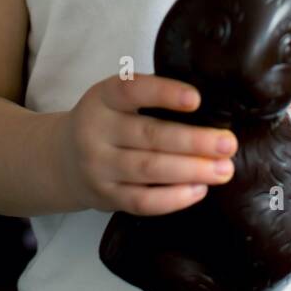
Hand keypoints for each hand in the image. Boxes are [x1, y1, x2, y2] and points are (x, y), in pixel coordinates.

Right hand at [57, 73, 237, 216]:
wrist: (62, 158)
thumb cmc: (108, 120)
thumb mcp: (115, 98)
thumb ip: (150, 98)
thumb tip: (211, 109)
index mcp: (104, 97)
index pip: (133, 90)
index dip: (164, 93)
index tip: (197, 99)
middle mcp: (97, 130)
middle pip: (149, 136)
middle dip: (194, 141)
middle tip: (228, 144)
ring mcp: (99, 167)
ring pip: (149, 170)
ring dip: (191, 170)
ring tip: (223, 169)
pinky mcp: (106, 197)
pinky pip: (142, 201)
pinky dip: (173, 198)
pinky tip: (198, 190)